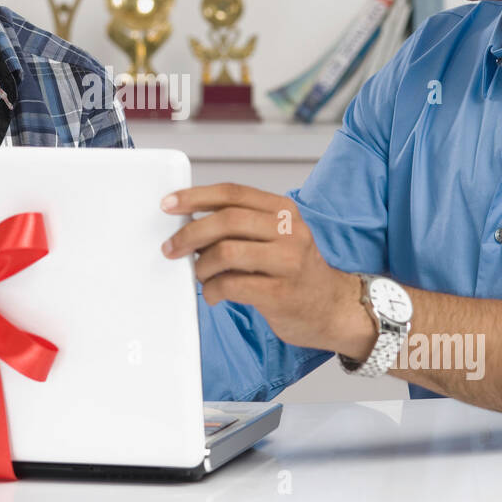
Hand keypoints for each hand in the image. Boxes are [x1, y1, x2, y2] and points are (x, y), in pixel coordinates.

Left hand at [160, 183, 375, 359]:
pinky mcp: (280, 293)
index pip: (232, 193)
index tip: (168, 204)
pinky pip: (231, 285)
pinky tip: (213, 295)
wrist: (333, 308)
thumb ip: (241, 225)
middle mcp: (289, 231)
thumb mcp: (276, 237)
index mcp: (283, 210)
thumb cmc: (296, 272)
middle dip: (190, 233)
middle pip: (226, 220)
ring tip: (200, 275)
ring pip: (226, 252)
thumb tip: (189, 223)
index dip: (195, 197)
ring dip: (202, 265)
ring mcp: (287, 262)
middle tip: (171, 247)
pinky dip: (212, 290)